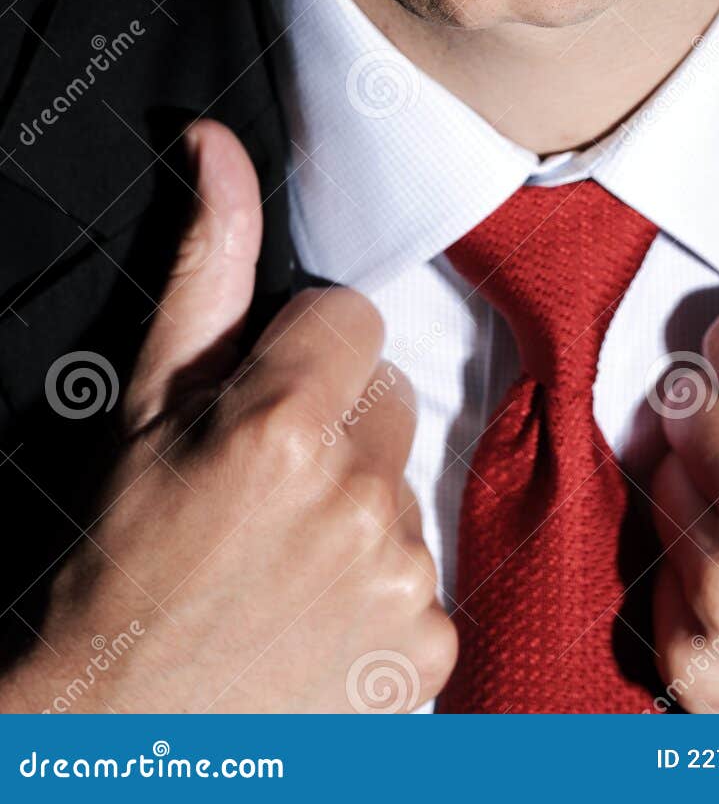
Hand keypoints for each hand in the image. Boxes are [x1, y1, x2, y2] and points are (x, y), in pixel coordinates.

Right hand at [1, 121, 455, 712]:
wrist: (122, 737)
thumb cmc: (121, 569)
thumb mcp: (146, 412)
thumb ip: (209, 272)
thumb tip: (218, 148)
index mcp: (286, 429)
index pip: (354, 318)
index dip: (303, 356)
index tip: (264, 406)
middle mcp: (358, 501)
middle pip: (390, 399)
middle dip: (338, 427)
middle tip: (267, 491)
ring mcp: (401, 581)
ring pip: (406, 487)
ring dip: (358, 509)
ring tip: (285, 564)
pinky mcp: (429, 651)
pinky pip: (427, 572)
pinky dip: (382, 588)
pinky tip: (319, 618)